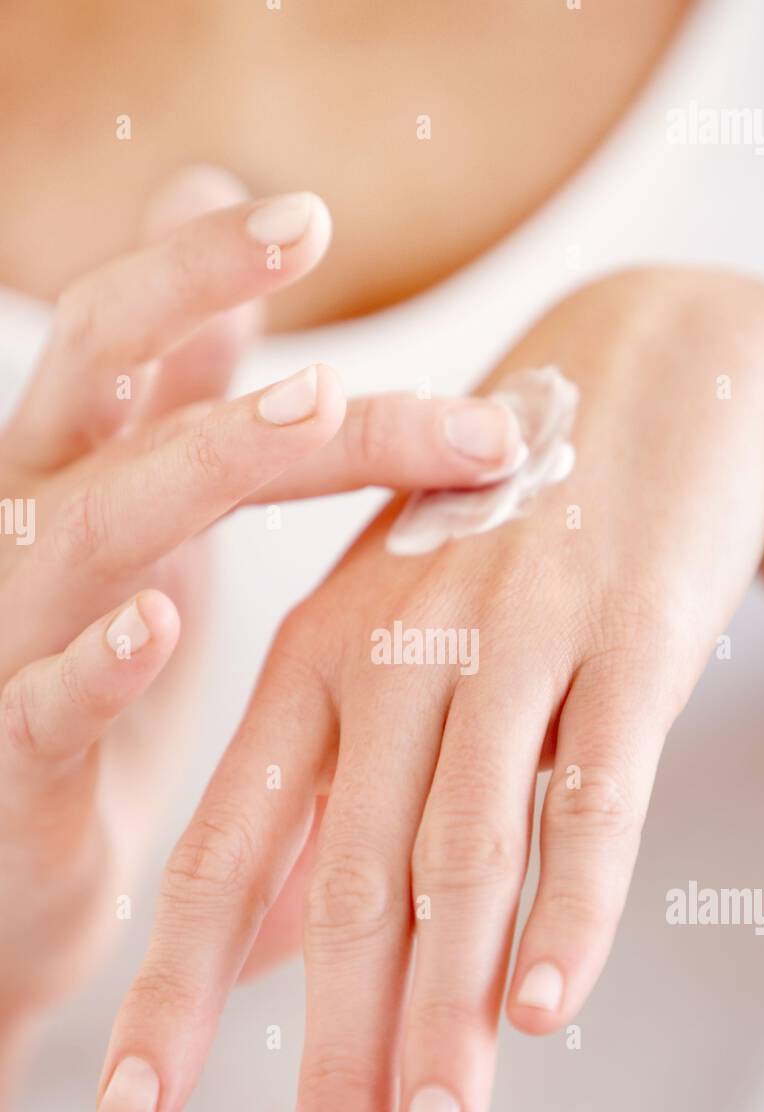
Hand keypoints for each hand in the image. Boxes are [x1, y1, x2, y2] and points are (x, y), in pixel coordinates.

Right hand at [0, 167, 520, 1036]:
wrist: (21, 860)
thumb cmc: (96, 678)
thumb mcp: (145, 519)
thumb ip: (173, 384)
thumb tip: (194, 200)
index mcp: (69, 472)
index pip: (116, 338)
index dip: (197, 267)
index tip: (309, 215)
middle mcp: (25, 531)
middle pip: (110, 401)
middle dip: (214, 319)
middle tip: (333, 271)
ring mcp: (10, 637)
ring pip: (89, 527)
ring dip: (205, 464)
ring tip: (316, 415)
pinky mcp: (11, 754)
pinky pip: (43, 700)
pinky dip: (100, 661)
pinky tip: (159, 622)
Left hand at [98, 267, 763, 1111]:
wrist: (641, 390)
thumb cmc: (496, 542)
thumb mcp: (384, 646)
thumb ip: (328, 796)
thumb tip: (268, 943)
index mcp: (316, 662)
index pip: (230, 847)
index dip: (181, 985)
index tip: (142, 1105)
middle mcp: (395, 655)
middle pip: (350, 884)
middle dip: (334, 1051)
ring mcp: (510, 644)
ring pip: (465, 858)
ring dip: (446, 1016)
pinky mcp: (623, 642)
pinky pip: (593, 792)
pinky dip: (571, 907)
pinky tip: (547, 1010)